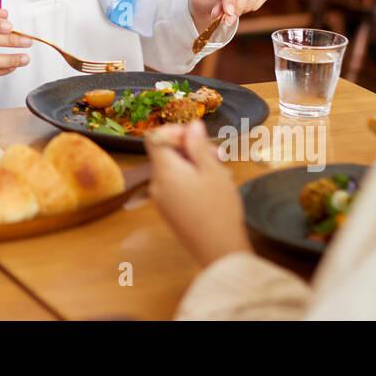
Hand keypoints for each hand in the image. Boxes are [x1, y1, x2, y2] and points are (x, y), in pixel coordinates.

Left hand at [146, 121, 251, 266]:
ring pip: (173, 170)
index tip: (197, 136)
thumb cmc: (218, 209)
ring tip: (221, 173)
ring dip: (195, 164)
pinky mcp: (169, 212)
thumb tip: (192, 124)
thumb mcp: (212, 170)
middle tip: (218, 155)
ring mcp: (161, 200)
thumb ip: (198, 145)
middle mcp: (157, 184)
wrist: (218, 250)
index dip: (174, 131)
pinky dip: (191, 180)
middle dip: (191, 148)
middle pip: (166, 153)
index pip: (154, 137)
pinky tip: (213, 187)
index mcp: (164, 170)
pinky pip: (176, 186)